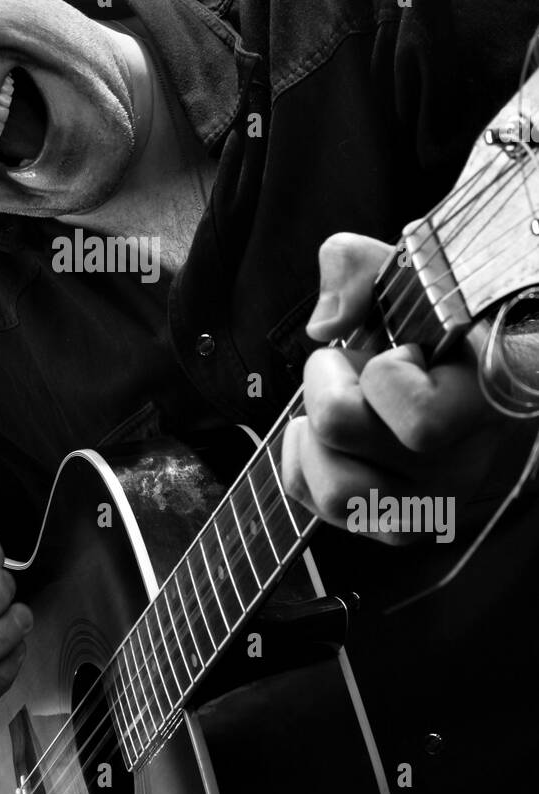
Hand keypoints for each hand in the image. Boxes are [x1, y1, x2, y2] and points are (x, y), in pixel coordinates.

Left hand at [281, 233, 514, 544]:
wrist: (482, 367)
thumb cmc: (446, 320)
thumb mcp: (414, 272)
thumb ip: (360, 269)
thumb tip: (324, 326)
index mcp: (486, 399)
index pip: (420, 420)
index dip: (387, 373)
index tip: (407, 349)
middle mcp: (468, 463)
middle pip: (346, 435)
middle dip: (326, 386)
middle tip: (350, 367)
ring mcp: (438, 502)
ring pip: (336, 494)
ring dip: (316, 439)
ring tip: (340, 407)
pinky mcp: (406, 524)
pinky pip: (323, 508)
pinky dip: (306, 466)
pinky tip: (327, 437)